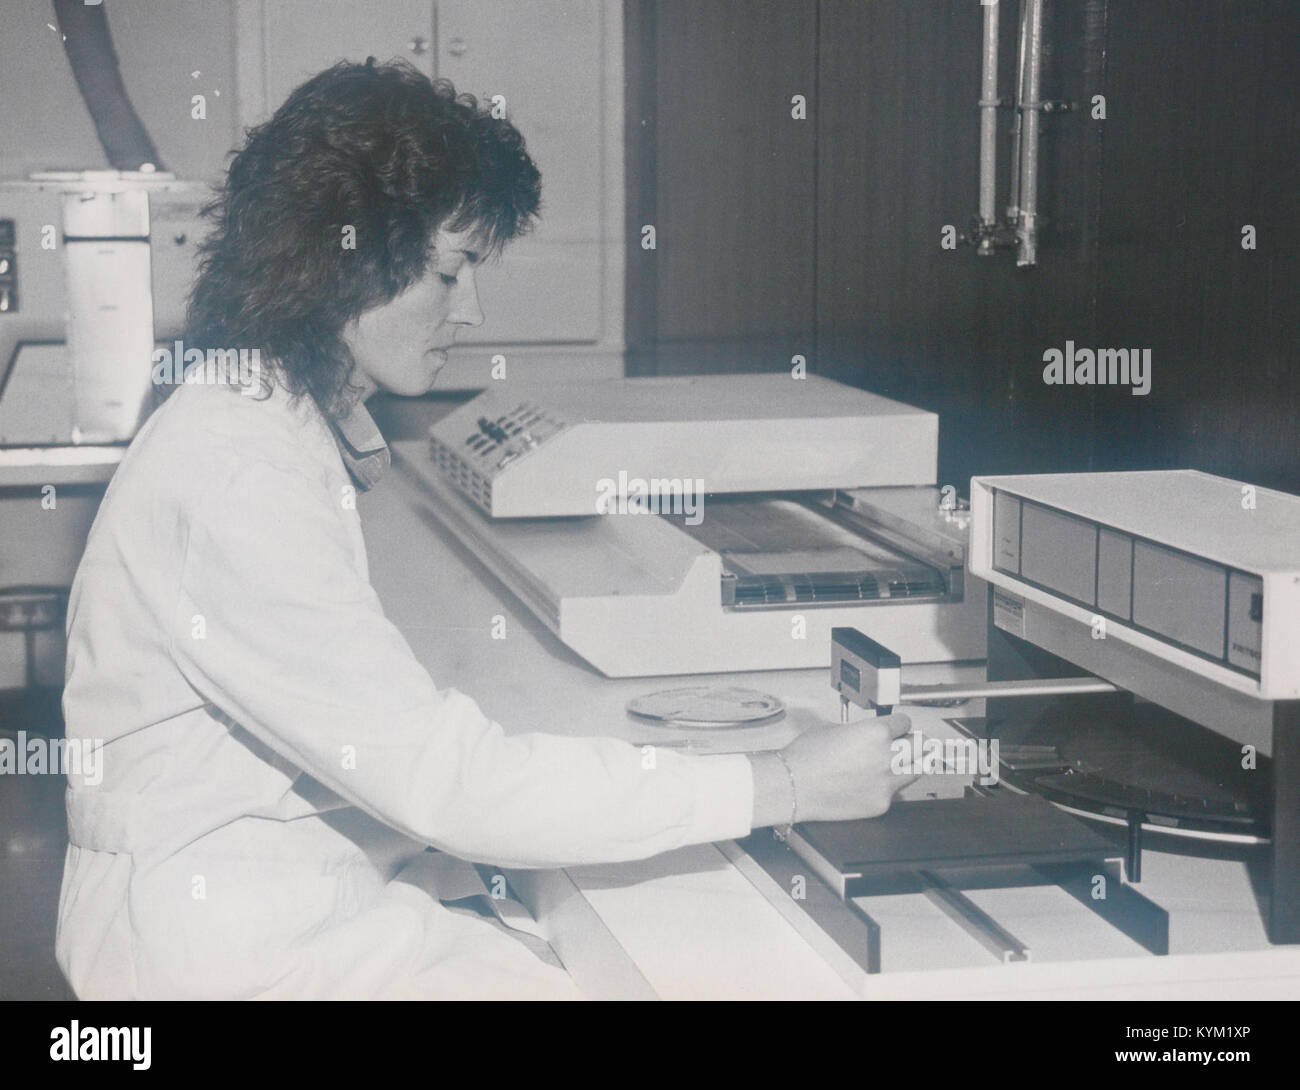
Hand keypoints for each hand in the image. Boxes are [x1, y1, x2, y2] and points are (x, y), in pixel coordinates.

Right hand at [749, 713, 915, 826]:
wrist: (793, 785)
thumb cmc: (806, 756)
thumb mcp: (833, 727)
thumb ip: (859, 730)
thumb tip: (867, 734)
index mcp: (877, 732)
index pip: (905, 722)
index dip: (898, 724)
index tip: (895, 728)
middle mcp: (888, 756)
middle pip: (922, 745)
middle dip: (914, 742)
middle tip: (907, 744)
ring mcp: (887, 783)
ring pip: (917, 770)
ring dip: (909, 765)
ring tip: (896, 764)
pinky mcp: (881, 804)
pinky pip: (895, 793)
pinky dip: (887, 787)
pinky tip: (871, 784)